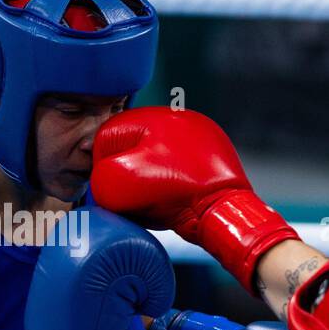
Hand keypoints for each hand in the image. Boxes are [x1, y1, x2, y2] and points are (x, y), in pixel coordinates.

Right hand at [91, 107, 296, 293]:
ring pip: (155, 161)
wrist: (228, 213)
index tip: (115, 192)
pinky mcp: (212, 159)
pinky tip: (175, 202)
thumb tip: (103, 186)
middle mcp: (179, 120)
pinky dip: (172, 186)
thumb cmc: (178, 194)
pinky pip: (179, 171)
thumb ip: (100, 181)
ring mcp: (200, 138)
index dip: (103, 170)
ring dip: (149, 183)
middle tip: (137, 200)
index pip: (106, 139)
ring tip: (157, 203)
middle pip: (132, 149)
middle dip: (128, 176)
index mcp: (153, 116)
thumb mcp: (122, 186)